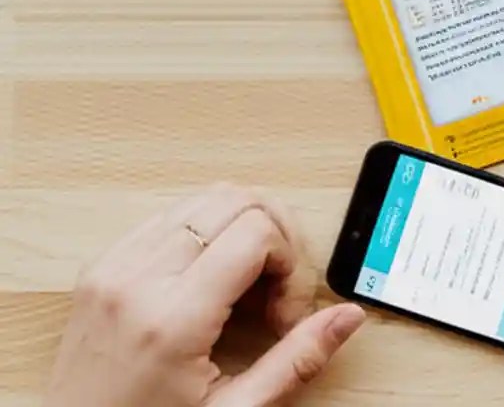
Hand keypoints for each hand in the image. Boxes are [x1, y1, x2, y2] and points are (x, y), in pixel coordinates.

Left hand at [46, 184, 365, 406]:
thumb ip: (297, 359)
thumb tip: (348, 316)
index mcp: (172, 319)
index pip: (256, 232)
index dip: (292, 263)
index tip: (287, 311)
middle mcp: (137, 280)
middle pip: (235, 200)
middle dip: (275, 236)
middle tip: (276, 291)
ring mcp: (113, 267)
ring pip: (204, 198)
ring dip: (242, 230)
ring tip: (246, 286)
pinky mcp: (101, 266)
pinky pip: (169, 216)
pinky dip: (205, 234)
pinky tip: (212, 280)